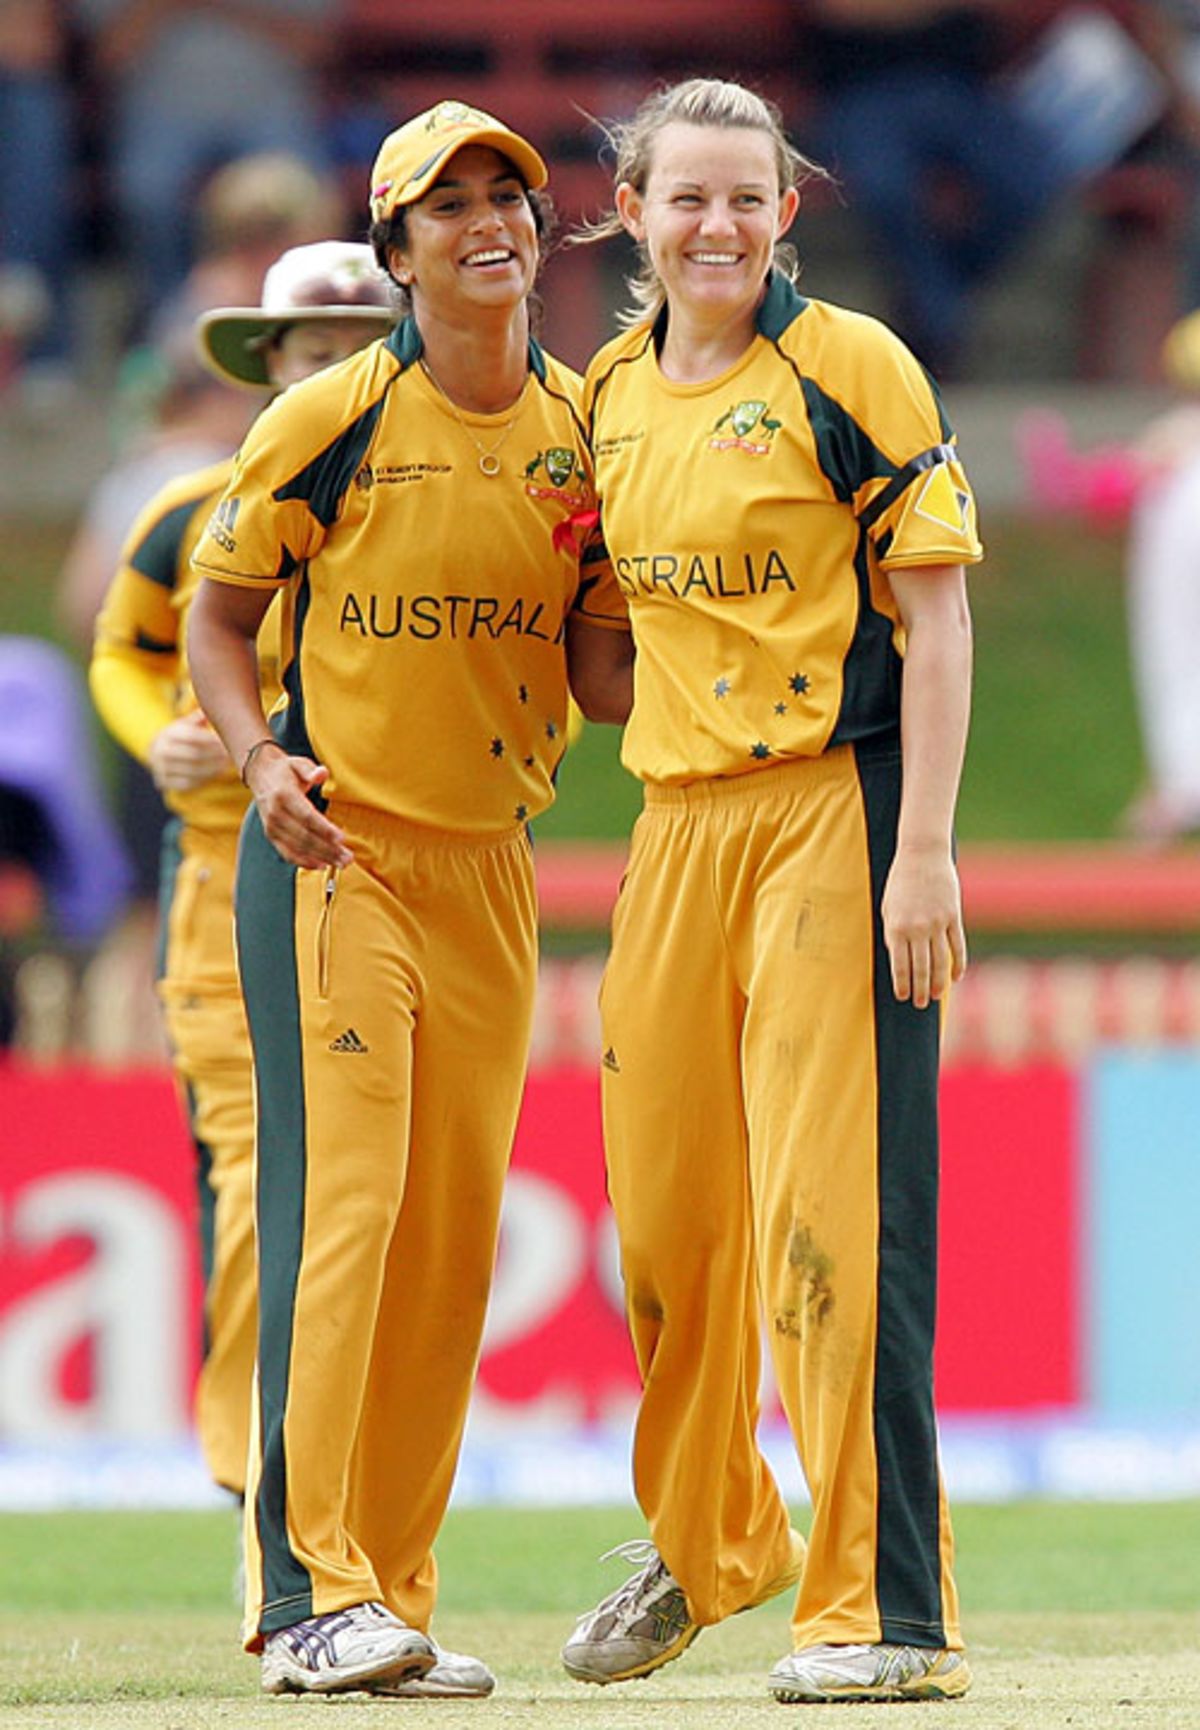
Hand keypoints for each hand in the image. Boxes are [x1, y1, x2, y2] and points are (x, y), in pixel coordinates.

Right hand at [148, 711, 229, 791]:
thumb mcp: (186, 723)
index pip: (191, 736)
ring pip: (192, 771)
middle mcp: (161, 751)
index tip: (226, 741)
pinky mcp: (164, 782)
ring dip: (213, 768)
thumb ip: (200, 717)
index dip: (210, 739)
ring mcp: (161, 768)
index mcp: (168, 733)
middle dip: (215, 755)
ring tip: (227, 764)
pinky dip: (205, 779)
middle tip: (230, 754)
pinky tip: (217, 773)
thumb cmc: (180, 735)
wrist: (157, 752)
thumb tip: (216, 708)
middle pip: (193, 754)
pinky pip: (188, 784)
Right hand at [245, 745, 353, 869]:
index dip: (324, 829)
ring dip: (320, 858)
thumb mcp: (298, 763)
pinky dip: (304, 862)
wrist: (261, 775)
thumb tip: (321, 774)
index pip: (307, 816)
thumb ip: (310, 770)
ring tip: (340, 863)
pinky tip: (321, 865)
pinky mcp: (272, 836)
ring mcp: (272, 827)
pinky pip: (287, 853)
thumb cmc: (286, 770)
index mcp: (284, 795)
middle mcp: (276, 814)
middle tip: (348, 858)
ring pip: (298, 848)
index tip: (342, 838)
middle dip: (328, 849)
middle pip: (304, 837)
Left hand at [881, 842, 966, 1008]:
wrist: (922, 855)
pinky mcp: (954, 916)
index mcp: (896, 927)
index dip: (902, 984)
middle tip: (919, 1004)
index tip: (902, 996)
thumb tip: (900, 959)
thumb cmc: (900, 882)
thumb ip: (894, 934)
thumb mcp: (888, 907)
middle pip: (921, 968)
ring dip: (937, 982)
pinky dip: (958, 964)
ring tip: (935, 996)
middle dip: (919, 989)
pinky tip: (955, 978)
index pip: (900, 965)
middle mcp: (917, 928)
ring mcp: (937, 922)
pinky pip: (957, 946)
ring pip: (940, 961)